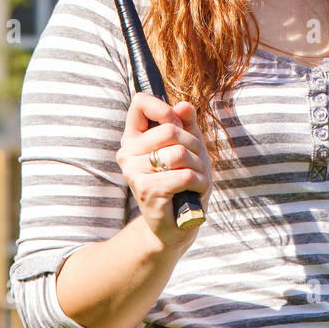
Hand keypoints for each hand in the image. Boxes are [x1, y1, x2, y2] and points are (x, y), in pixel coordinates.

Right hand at [116, 93, 211, 247]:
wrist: (177, 223)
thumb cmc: (184, 182)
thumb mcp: (190, 147)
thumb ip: (187, 123)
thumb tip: (183, 105)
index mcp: (134, 139)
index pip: (140, 104)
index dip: (165, 109)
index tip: (178, 124)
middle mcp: (128, 153)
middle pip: (170, 129)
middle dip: (194, 144)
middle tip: (195, 162)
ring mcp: (135, 172)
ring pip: (180, 152)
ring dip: (199, 166)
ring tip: (194, 179)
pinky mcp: (148, 190)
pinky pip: (186, 175)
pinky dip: (200, 182)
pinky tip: (194, 191)